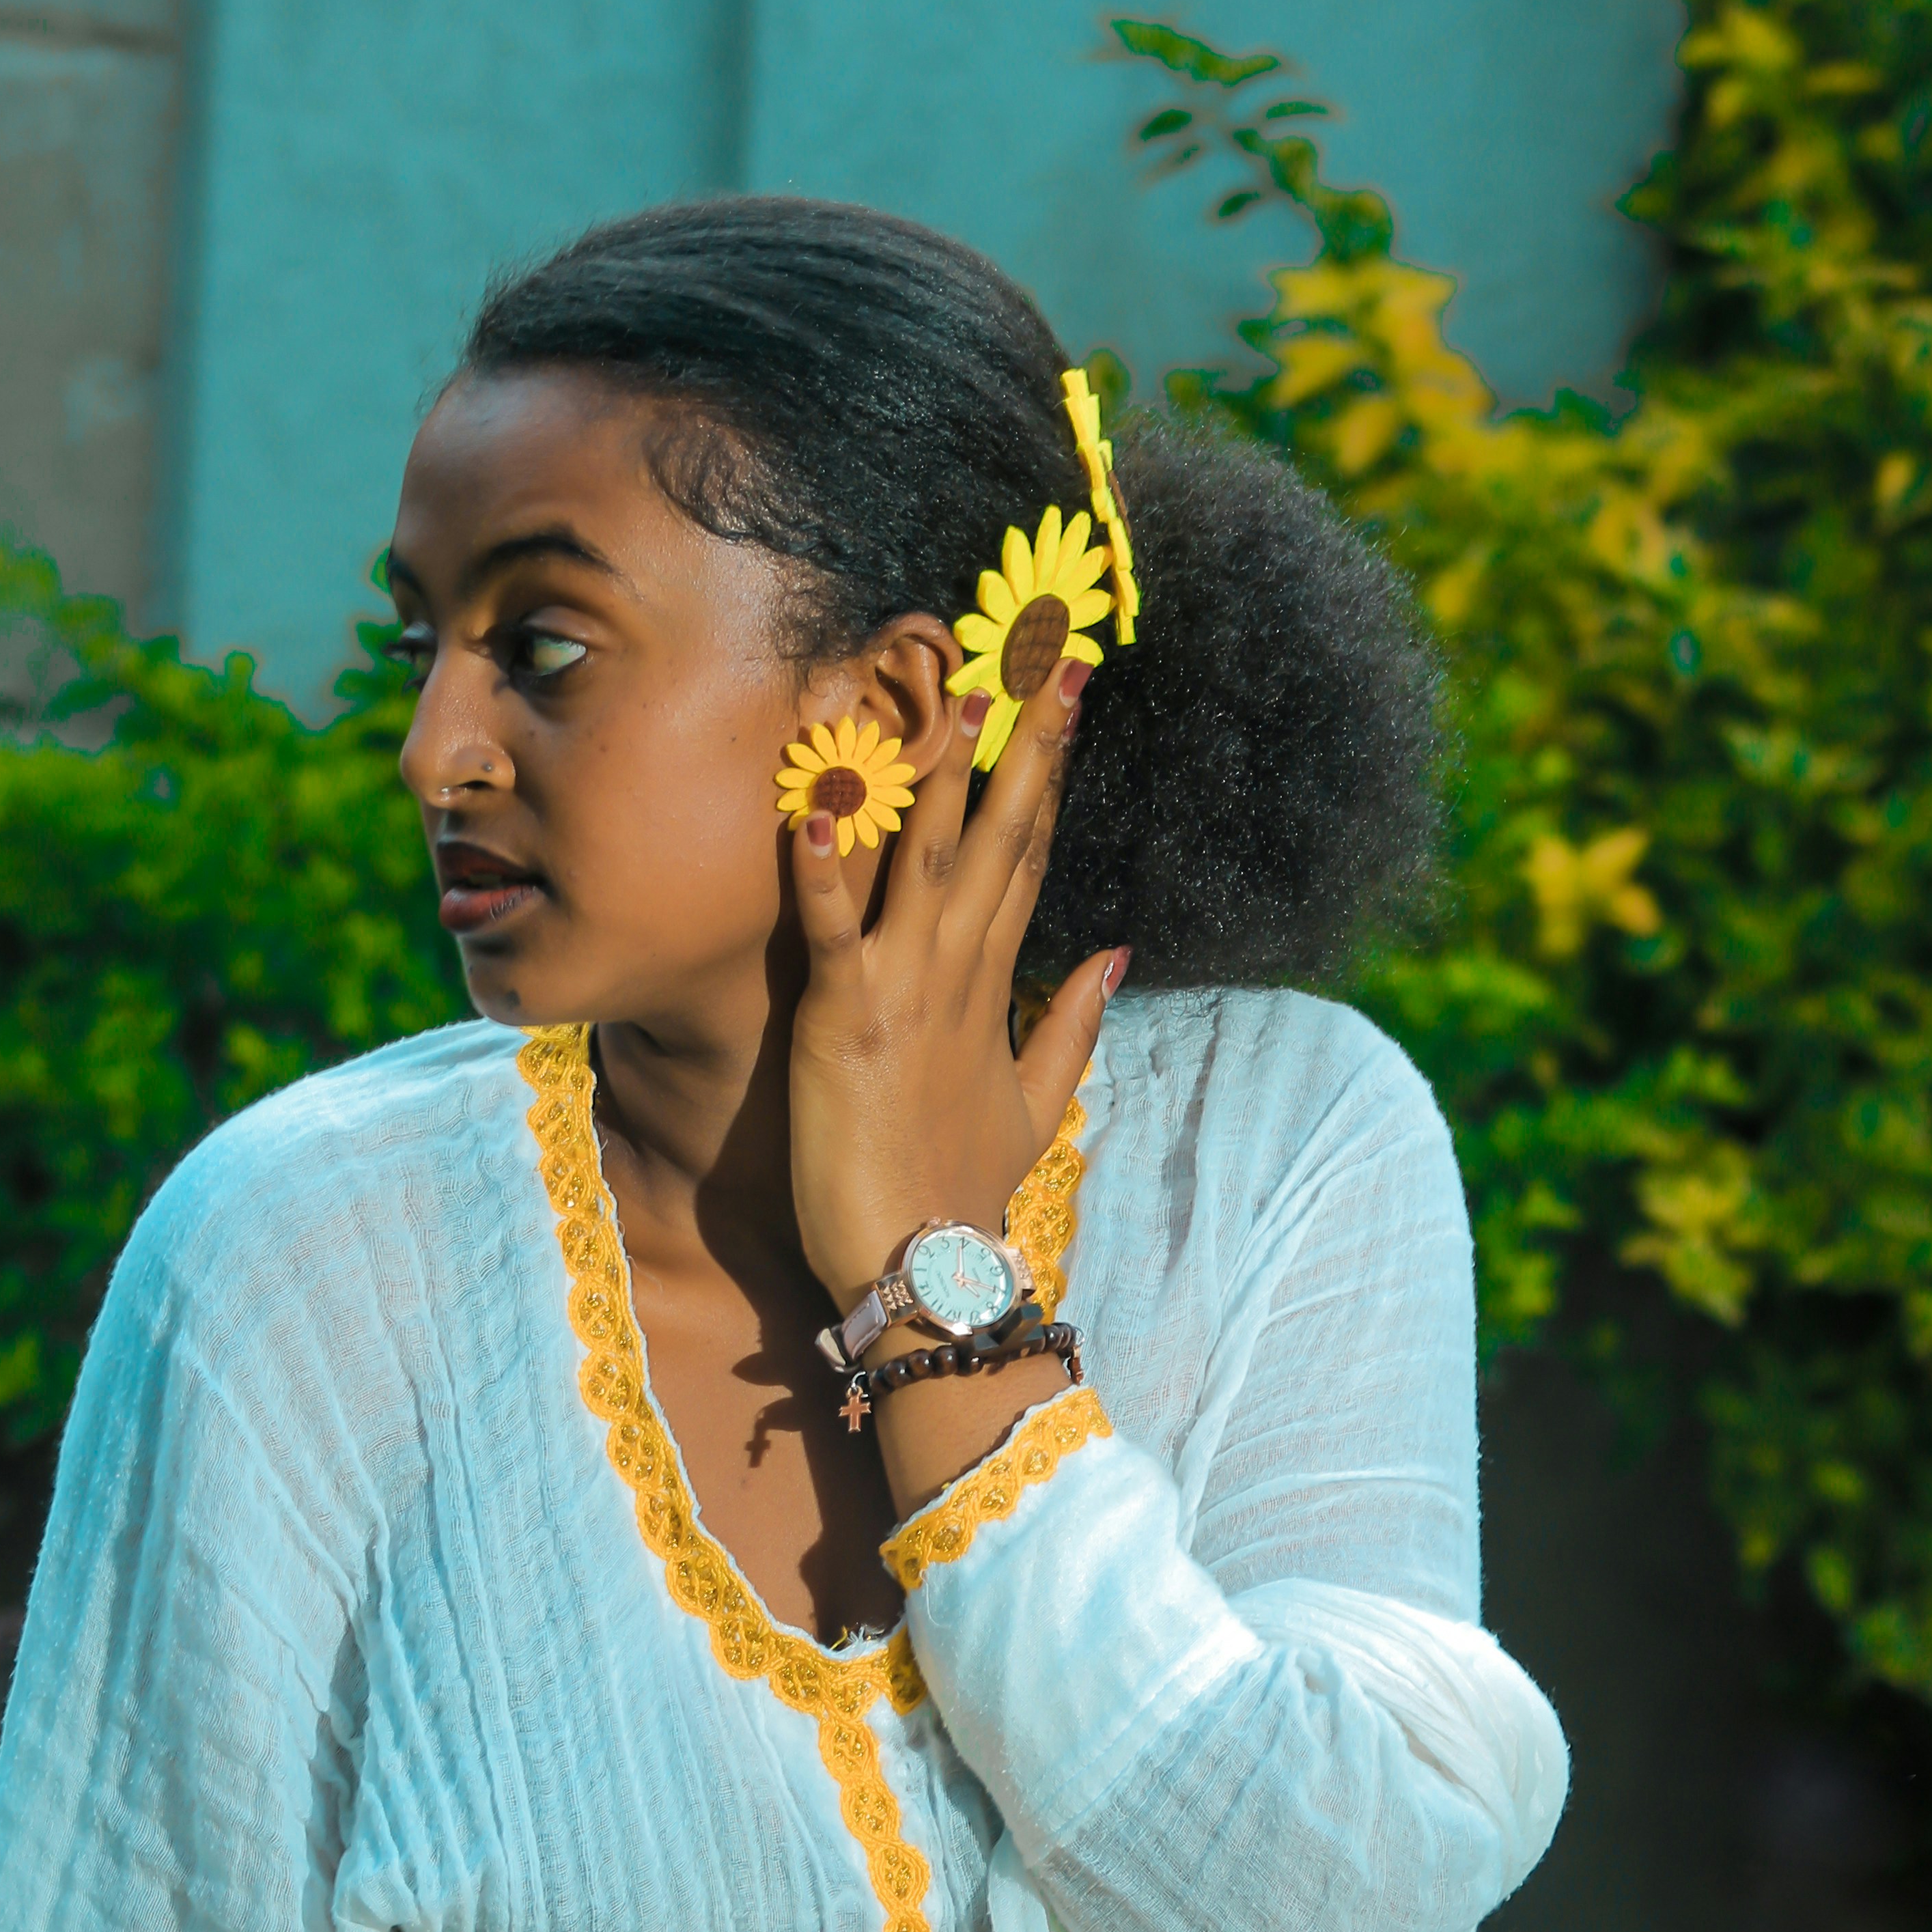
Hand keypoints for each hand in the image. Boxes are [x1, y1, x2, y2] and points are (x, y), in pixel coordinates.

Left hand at [784, 645, 1124, 1317]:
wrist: (925, 1271)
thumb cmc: (960, 1193)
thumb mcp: (1032, 1106)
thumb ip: (1072, 1024)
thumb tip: (1115, 953)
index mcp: (996, 985)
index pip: (1028, 859)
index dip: (1046, 778)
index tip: (1064, 703)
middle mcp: (959, 972)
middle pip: (1000, 838)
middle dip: (1025, 747)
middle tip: (1049, 659)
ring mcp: (907, 990)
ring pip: (928, 861)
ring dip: (940, 776)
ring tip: (957, 692)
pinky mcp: (847, 1019)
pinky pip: (833, 930)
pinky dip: (823, 870)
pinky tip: (816, 807)